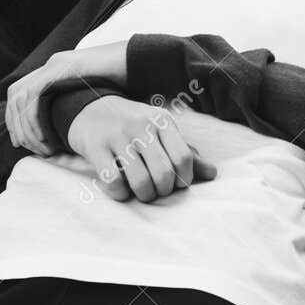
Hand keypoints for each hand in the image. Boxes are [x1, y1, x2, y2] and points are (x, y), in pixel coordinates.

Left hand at [4, 42, 129, 155]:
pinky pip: (35, 95)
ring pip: (22, 98)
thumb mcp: (98, 97)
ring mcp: (55, 65)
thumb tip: (76, 129)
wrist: (140, 61)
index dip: (17, 119)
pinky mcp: (61, 68)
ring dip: (26, 126)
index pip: (22, 95)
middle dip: (16, 125)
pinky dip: (34, 117)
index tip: (23, 142)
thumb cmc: (126, 82)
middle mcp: (52, 66)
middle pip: (16, 97)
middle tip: (25, 148)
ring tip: (40, 147)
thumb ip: (82, 107)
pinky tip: (45, 135)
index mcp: (57, 72)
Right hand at [67, 95, 215, 203]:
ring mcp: (117, 135)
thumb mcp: (161, 132)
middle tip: (158, 191)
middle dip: (163, 190)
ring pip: (140, 180)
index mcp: (162, 121)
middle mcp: (142, 125)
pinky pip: (113, 180)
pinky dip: (120, 193)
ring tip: (143, 193)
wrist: (90, 109)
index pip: (184, 157)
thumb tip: (213, 174)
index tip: (177, 184)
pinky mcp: (96, 147)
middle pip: (164, 172)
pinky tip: (121, 190)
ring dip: (144, 195)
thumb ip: (186, 152)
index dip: (184, 178)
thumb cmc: (134, 127)